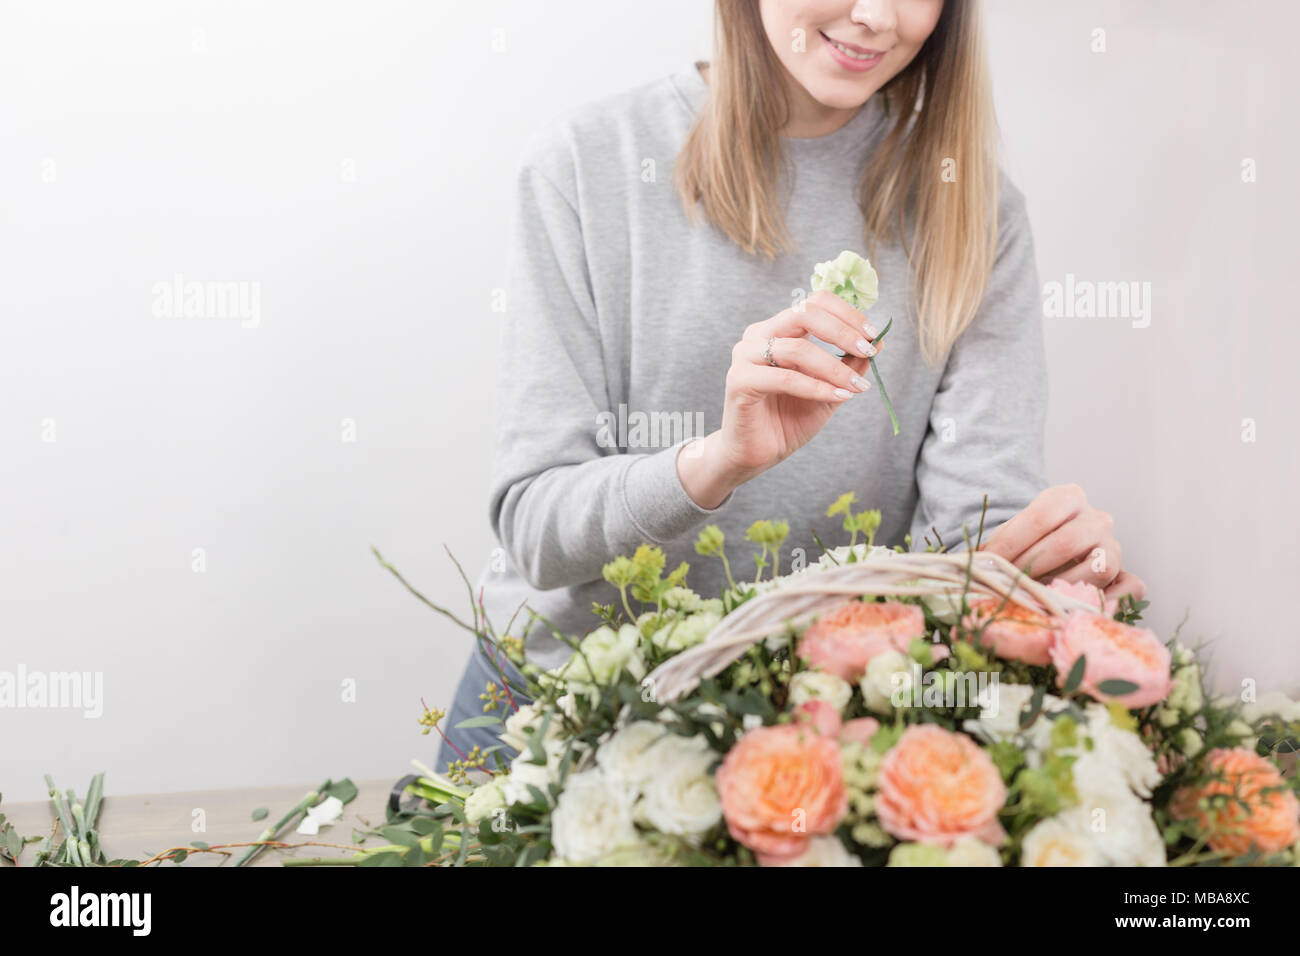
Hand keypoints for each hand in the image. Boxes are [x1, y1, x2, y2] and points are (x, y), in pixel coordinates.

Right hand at [678, 290, 882, 507]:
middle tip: (868, 351)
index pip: (814, 302)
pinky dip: (817, 388)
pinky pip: (786, 378)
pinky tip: (838, 397)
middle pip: (804, 313)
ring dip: (835, 367)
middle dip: (842, 331)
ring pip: (798, 348)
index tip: (873, 335)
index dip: (847, 314)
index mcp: (777, 329)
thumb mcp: (830, 388)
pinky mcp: (739, 381)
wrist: (757, 455)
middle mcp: (758, 336)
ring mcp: (745, 356)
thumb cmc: (788, 420)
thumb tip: (878, 341)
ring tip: (857, 386)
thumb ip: (850, 365)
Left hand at [979, 484, 1145, 602]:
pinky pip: (1129, 589)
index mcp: (1067, 498)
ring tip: (1035, 599)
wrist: (1052, 552)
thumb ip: (997, 546)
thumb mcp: (1010, 535)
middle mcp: (1097, 518)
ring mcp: (1114, 547)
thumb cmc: (1025, 543)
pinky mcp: (1126, 575)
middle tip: (1007, 585)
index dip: (1012, 541)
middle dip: (1032, 567)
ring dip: (1062, 588)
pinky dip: (1108, 603)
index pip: (1040, 516)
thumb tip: (966, 564)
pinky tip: (1079, 612)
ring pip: (1098, 568)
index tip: (987, 562)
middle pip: (1068, 542)